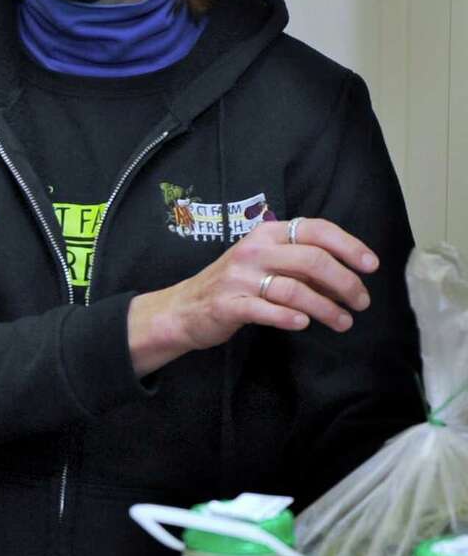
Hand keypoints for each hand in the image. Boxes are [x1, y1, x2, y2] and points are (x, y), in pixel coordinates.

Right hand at [128, 216, 377, 377]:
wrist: (184, 308)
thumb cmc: (234, 285)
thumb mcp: (264, 262)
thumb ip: (299, 264)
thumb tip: (345, 277)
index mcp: (267, 234)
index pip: (316, 230)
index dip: (348, 246)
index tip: (371, 265)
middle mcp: (254, 251)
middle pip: (312, 260)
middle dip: (345, 282)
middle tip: (361, 301)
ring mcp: (239, 278)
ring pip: (295, 289)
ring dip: (326, 308)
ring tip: (343, 322)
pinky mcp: (228, 305)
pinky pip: (265, 310)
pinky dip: (288, 318)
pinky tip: (304, 325)